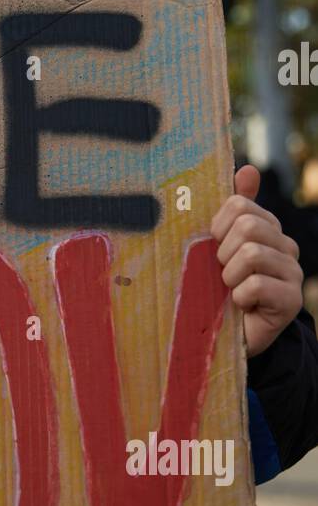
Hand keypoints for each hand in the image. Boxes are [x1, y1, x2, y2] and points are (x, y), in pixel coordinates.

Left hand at [211, 164, 303, 358]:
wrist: (228, 336)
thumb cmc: (217, 289)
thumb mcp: (215, 248)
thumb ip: (229, 210)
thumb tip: (248, 169)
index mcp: (266, 228)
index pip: (240, 205)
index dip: (218, 226)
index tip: (214, 247)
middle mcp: (285, 246)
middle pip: (247, 226)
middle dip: (223, 252)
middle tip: (222, 273)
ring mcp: (292, 272)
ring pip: (251, 254)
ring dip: (230, 277)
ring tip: (230, 290)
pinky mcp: (292, 299)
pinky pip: (256, 285)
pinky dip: (239, 297)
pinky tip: (241, 306)